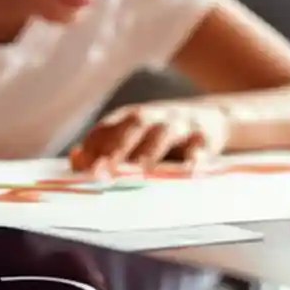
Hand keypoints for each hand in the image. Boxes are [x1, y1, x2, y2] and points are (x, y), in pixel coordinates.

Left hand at [69, 103, 229, 172]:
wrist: (214, 118)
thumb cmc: (163, 135)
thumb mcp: (134, 136)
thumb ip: (104, 148)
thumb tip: (75, 158)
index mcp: (131, 116)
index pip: (108, 127)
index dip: (94, 146)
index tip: (83, 168)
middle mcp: (155, 115)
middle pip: (134, 124)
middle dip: (117, 147)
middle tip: (103, 171)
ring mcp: (180, 124)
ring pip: (164, 133)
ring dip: (151, 151)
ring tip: (140, 172)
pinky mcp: (204, 137)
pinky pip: (199, 147)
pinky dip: (194, 159)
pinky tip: (188, 173)